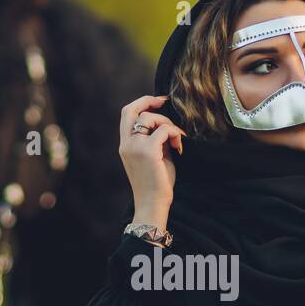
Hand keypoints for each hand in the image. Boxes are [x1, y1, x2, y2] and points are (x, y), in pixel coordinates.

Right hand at [119, 95, 182, 227]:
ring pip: (150, 118)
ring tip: (177, 138)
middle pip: (131, 109)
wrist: (153, 204)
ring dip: (167, 123)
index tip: (158, 102)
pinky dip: (175, 134)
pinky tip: (179, 146)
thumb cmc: (156, 184)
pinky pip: (164, 130)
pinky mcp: (148, 151)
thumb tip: (167, 124)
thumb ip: (155, 140)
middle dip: (149, 101)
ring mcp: (135, 147)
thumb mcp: (153, 157)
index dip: (142, 103)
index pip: (126, 114)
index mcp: (125, 145)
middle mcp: (126, 144)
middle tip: (167, 103)